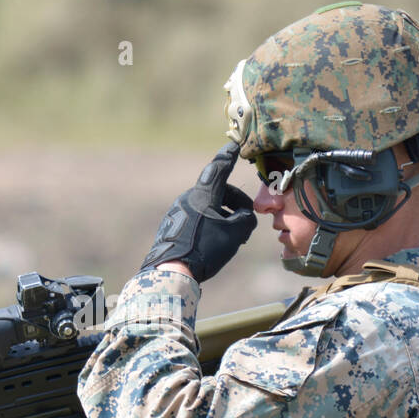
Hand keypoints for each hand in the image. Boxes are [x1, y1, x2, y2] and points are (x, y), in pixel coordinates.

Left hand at [139, 142, 256, 282]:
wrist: (172, 272)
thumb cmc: (205, 249)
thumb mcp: (235, 234)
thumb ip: (246, 219)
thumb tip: (244, 216)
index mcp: (203, 195)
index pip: (219, 168)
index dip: (229, 156)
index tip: (234, 145)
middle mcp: (187, 198)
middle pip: (217, 192)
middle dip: (234, 203)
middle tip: (246, 221)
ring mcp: (177, 211)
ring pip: (207, 207)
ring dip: (223, 217)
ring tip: (233, 238)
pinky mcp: (171, 225)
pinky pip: (196, 218)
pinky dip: (210, 225)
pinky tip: (214, 244)